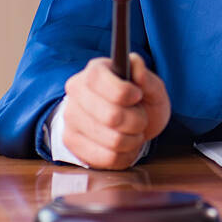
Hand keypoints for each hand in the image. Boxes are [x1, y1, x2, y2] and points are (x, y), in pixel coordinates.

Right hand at [60, 53, 170, 169]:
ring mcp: (70, 119)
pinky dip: (126, 155)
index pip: (99, 80)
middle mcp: (76, 92)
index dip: (124, 92)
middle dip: (137, 120)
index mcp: (94, 71)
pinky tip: (126, 146)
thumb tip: (135, 62)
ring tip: (133, 131)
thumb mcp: (152, 88)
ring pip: (113, 140)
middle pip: (111, 116)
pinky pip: (108, 158)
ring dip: (133, 139)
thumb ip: (146, 77)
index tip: (138, 95)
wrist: (127, 125)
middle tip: (140, 118)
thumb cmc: (140, 102)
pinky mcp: (72, 143)